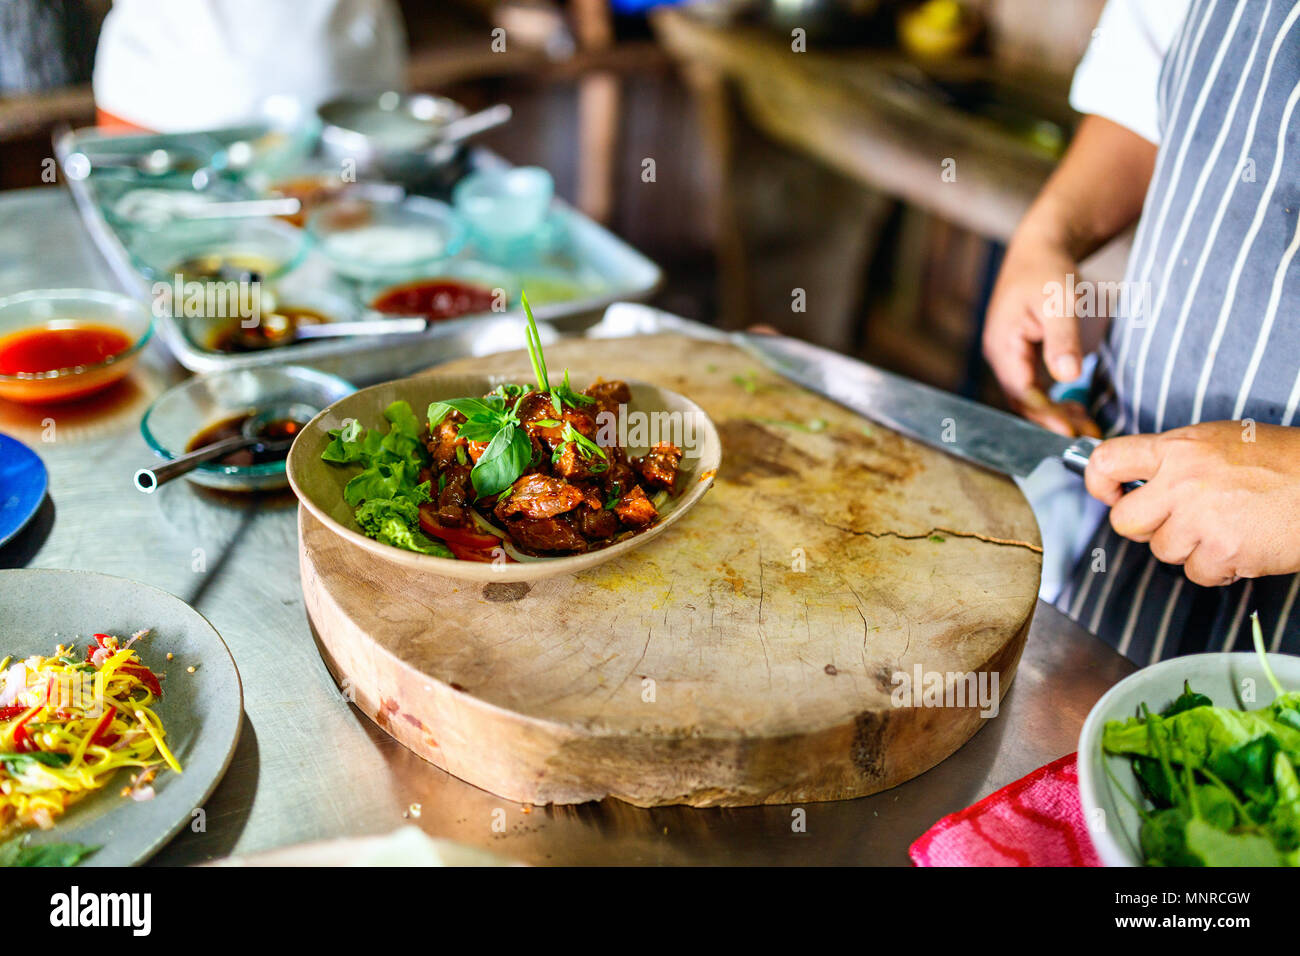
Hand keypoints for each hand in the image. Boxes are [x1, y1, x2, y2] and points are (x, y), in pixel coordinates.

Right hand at [982, 235, 1099, 438]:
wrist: (1040, 248)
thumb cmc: (1047, 270)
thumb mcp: (1060, 300)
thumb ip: (1063, 339)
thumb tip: (1068, 377)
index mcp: (1002, 344)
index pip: (1021, 391)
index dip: (1045, 415)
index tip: (1070, 433)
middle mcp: (1000, 355)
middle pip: (1023, 401)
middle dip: (1052, 421)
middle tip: (1086, 438)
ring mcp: (1009, 356)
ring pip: (1029, 397)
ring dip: (1056, 414)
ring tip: (1087, 428)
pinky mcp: (1021, 355)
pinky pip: (1035, 387)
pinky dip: (1055, 400)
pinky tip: (1078, 409)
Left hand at [1086, 421, 1299, 585]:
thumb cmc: (1284, 463)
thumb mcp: (1221, 442)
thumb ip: (1177, 459)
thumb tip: (1141, 480)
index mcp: (1179, 448)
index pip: (1107, 461)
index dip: (1099, 483)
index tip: (1110, 493)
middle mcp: (1182, 482)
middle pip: (1124, 521)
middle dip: (1143, 528)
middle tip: (1171, 521)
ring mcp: (1201, 518)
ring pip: (1163, 551)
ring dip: (1188, 547)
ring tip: (1223, 527)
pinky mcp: (1223, 551)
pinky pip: (1196, 573)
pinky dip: (1216, 568)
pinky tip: (1239, 547)